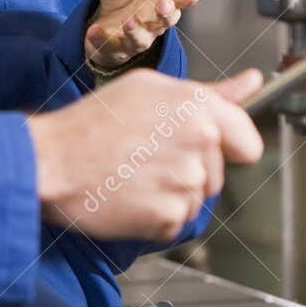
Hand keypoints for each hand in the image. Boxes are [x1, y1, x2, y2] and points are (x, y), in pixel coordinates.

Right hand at [26, 67, 263, 242]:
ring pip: (195, 200)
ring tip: (133, 177)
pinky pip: (174, 223)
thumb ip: (210, 92)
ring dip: (170, 196)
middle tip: (146, 158)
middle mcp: (200, 143)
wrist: (51, 162)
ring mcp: (185, 183)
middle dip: (189, 172)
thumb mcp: (149, 89)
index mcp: (199, 108)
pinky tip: (128, 197)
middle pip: (216, 176)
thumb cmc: (91, 124)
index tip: (204, 150)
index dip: (228, 149)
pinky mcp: (168, 217)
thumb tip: (253, 83)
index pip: (247, 143)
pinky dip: (154, 218)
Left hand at [86, 0, 198, 70]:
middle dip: (166, 14)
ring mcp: (137, 35)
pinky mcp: (116, 47)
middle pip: (167, 19)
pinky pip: (112, 47)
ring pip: (142, 37)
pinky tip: (93, 31)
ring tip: (129, 20)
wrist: (109, 19)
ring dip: (137, 30)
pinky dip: (103, 40)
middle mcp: (155, 18)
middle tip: (164, 6)